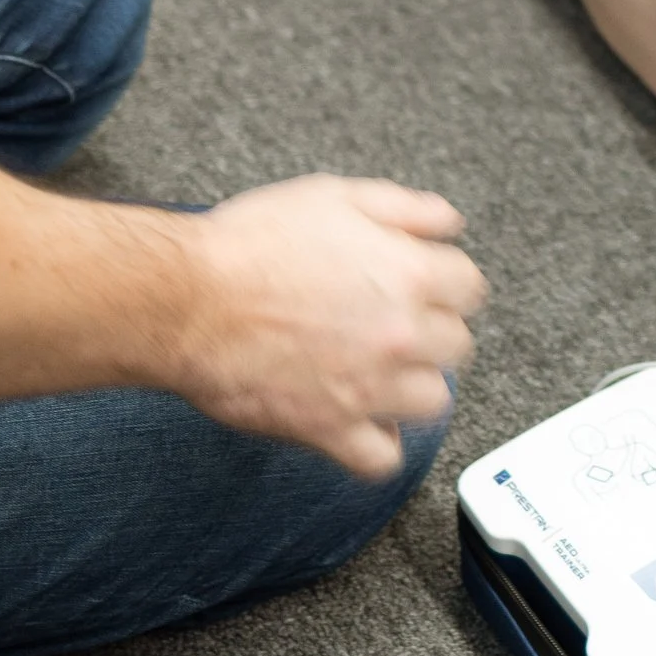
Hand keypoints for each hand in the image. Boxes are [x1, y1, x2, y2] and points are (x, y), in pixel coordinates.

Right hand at [165, 177, 484, 476]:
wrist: (186, 300)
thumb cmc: (251, 244)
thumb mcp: (335, 196)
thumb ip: (404, 208)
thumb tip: (449, 225)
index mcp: (409, 273)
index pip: (470, 289)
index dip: (444, 285)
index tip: (422, 288)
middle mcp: (402, 334)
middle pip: (456, 347)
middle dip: (429, 334)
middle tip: (390, 325)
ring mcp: (370, 388)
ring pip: (432, 403)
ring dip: (410, 388)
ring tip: (376, 372)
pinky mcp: (330, 430)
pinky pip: (382, 459)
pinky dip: (377, 446)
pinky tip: (360, 423)